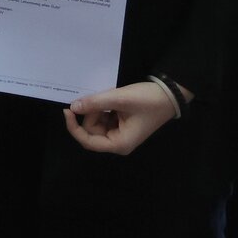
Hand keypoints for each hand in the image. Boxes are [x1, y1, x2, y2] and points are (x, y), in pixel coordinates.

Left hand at [63, 81, 185, 154]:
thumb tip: (74, 107)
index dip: (74, 127)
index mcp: (119, 143)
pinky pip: (104, 118)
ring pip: (96, 123)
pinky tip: (115, 101)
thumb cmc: (148, 100)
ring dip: (99, 109)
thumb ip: (95, 103)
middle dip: (92, 113)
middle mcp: (118, 143)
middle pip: (91, 131)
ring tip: (113, 99)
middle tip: (103, 98)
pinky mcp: (121, 125)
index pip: (88, 141)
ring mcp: (119, 134)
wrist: (170, 94)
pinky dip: (104, 108)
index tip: (68, 110)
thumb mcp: (120, 99)